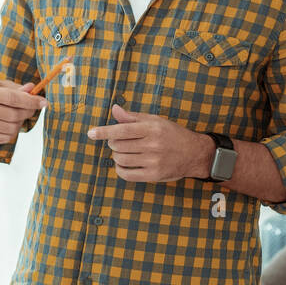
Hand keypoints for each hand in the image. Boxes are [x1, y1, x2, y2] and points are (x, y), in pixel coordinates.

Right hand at [0, 78, 46, 150]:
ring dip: (19, 123)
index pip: (14, 98)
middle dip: (28, 112)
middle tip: (30, 108)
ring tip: (13, 116)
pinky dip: (11, 131)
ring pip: (13, 128)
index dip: (31, 101)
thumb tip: (32, 88)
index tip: (44, 102)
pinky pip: (7, 137)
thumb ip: (16, 88)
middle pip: (16, 115)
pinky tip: (5, 124)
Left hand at [87, 104, 213, 182]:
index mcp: (151, 128)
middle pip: (118, 145)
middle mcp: (152, 144)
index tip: (91, 133)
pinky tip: (123, 164)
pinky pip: (127, 174)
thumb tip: (114, 108)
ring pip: (120, 159)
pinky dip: (120, 169)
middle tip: (120, 142)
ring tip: (124, 152)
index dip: (104, 131)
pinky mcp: (154, 175)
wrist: (194, 153)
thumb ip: (132, 116)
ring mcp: (154, 161)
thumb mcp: (154, 121)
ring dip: (117, 156)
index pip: (122, 129)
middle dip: (114, 143)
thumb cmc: (171, 134)